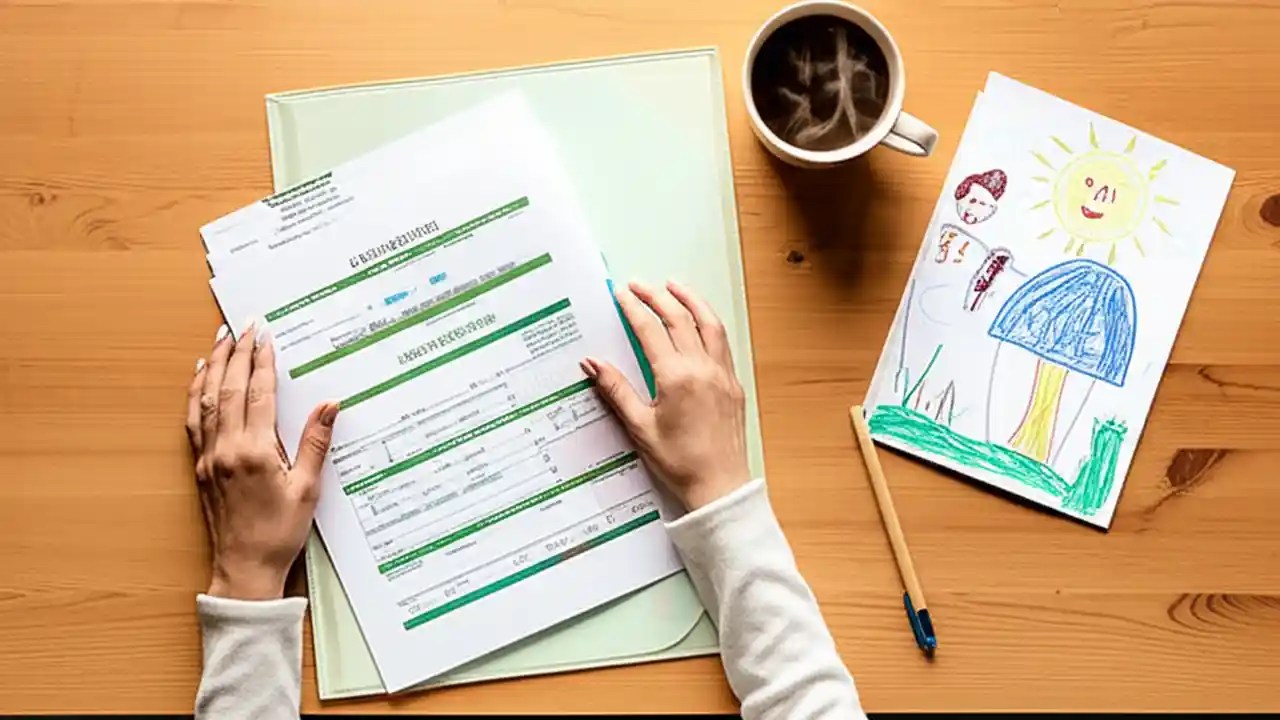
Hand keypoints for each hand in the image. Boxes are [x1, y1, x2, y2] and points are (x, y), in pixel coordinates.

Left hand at [185, 323, 338, 600]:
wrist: (245, 569)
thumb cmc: (281, 533)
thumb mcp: (309, 488)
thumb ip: (316, 442)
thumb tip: (330, 405)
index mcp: (255, 452)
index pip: (258, 394)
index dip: (262, 362)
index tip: (266, 336)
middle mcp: (226, 449)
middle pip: (228, 389)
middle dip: (237, 353)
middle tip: (245, 326)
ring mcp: (208, 457)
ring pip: (206, 400)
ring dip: (214, 366)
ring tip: (222, 340)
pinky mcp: (200, 467)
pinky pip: (194, 421)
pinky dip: (196, 394)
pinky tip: (201, 377)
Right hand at [582, 281, 749, 510]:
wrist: (719, 485)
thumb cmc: (679, 462)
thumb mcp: (639, 426)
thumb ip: (616, 390)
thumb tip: (592, 363)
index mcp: (676, 378)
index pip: (651, 330)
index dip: (633, 308)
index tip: (621, 294)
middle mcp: (702, 369)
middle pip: (679, 318)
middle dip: (657, 297)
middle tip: (638, 285)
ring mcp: (722, 374)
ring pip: (708, 324)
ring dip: (690, 301)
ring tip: (673, 287)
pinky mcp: (733, 384)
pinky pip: (722, 342)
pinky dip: (709, 323)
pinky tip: (700, 320)